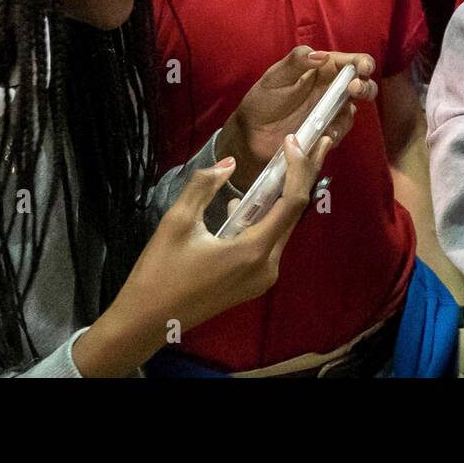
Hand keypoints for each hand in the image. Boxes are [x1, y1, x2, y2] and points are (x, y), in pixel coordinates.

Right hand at [81, 136, 326, 374]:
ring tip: (288, 163)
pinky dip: (266, 217)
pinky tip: (251, 201)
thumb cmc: (160, 271)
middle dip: (304, 176)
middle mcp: (267, 267)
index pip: (292, 203)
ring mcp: (262, 278)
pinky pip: (268, 243)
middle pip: (294, 214)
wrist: (147, 321)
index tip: (294, 141)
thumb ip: (204, 186)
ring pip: (282, 228)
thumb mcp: (177, 221)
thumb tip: (229, 163)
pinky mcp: (253, 283)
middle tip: (316, 142)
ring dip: (285, 195)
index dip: (299, 168)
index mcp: (253, 251)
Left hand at [218, 46, 378, 190]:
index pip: (348, 62)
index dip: (362, 63)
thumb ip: (296, 62)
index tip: (363, 68)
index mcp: (320, 70)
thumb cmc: (262, 99)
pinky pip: (339, 132)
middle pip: (361, 85)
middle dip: (366, 86)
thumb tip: (321, 55)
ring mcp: (328, 113)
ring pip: (353, 110)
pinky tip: (326, 134)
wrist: (250, 133)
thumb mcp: (275, 77)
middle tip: (355, 88)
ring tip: (339, 112)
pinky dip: (336, 132)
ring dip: (351, 111)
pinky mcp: (324, 133)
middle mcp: (329, 90)